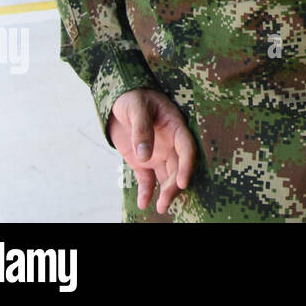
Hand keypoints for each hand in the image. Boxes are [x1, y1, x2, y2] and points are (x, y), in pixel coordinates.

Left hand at [107, 88, 196, 214]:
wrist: (119, 101)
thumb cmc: (133, 97)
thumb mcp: (137, 108)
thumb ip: (141, 130)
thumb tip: (144, 156)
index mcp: (176, 127)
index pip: (186, 148)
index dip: (187, 165)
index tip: (183, 182)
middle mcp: (170, 143)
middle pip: (178, 167)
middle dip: (175, 185)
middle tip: (166, 201)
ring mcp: (157, 154)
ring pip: (166, 176)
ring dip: (165, 192)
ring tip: (161, 207)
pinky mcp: (143, 162)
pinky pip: (147, 179)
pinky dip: (146, 191)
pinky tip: (143, 203)